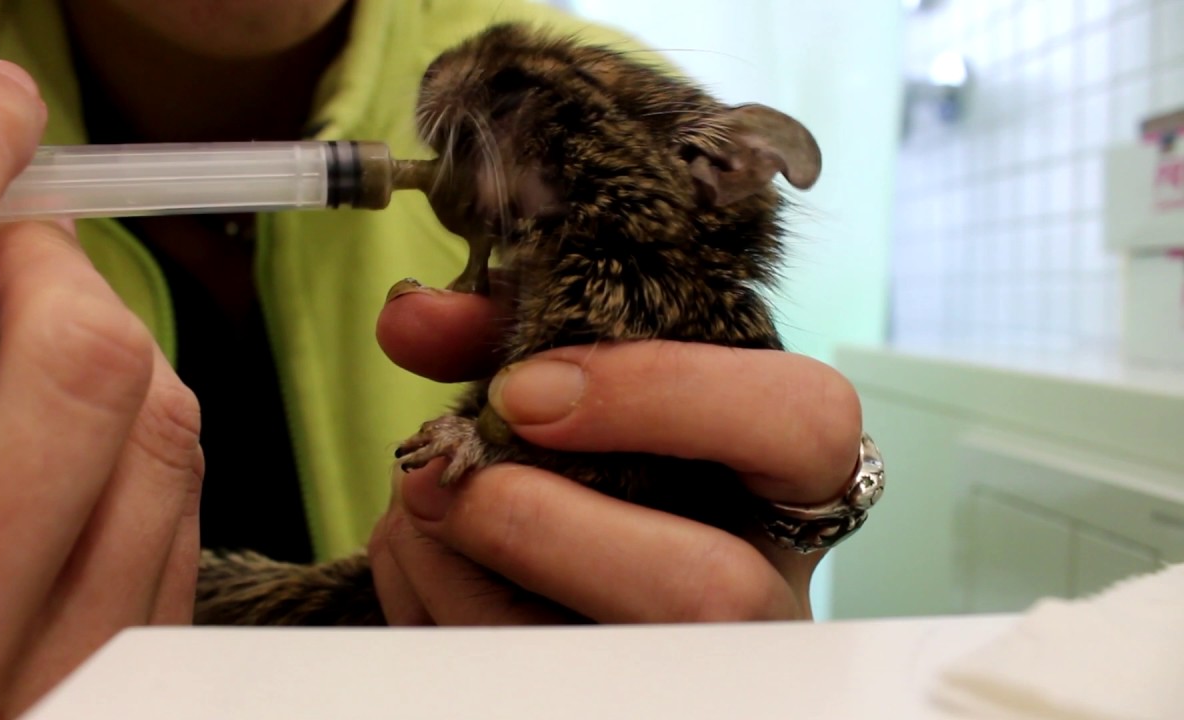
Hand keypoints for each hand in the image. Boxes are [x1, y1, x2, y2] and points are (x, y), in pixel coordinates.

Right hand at [0, 61, 203, 718]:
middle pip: (82, 384)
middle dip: (64, 274)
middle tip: (22, 235)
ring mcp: (42, 702)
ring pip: (161, 462)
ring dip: (120, 363)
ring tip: (54, 332)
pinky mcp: (112, 716)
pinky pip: (168, 558)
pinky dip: (141, 471)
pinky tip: (87, 455)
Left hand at [369, 278, 861, 623]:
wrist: (587, 565)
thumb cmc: (602, 455)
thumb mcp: (583, 384)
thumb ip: (508, 336)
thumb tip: (410, 318)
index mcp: (781, 483)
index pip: (805, 424)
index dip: (663, 396)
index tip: (524, 391)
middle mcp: (764, 589)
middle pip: (710, 589)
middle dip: (538, 526)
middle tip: (441, 475)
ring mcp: (689, 662)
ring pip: (595, 652)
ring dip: (454, 562)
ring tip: (416, 500)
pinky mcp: (609, 688)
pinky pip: (502, 667)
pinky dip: (425, 597)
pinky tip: (419, 547)